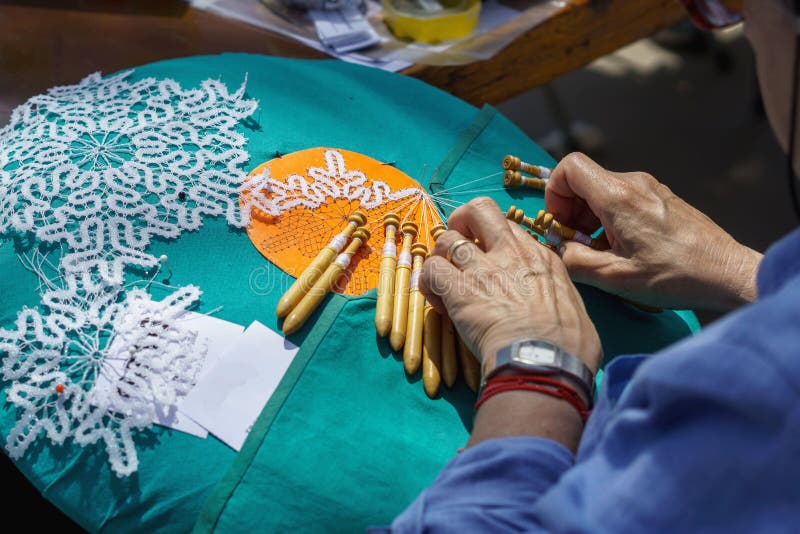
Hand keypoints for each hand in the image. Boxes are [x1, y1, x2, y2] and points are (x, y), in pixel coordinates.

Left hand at [420, 197, 601, 374]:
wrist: (546, 360)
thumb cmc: (569, 346)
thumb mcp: (573, 308)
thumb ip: (557, 297)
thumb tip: (556, 311)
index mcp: (540, 258)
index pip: (509, 229)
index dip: (493, 243)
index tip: (491, 266)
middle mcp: (511, 253)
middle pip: (480, 210)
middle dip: (463, 221)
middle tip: (458, 247)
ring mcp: (483, 268)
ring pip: (447, 238)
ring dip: (441, 257)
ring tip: (443, 281)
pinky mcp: (459, 290)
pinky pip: (431, 270)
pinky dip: (428, 283)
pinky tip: (438, 303)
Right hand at [545, 153, 762, 310]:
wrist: (726, 273)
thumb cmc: (675, 276)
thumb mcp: (615, 277)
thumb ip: (575, 261)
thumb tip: (558, 250)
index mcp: (618, 197)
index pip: (569, 167)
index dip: (554, 193)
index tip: (560, 224)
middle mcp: (634, 183)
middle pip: (584, 181)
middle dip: (571, 211)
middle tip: (578, 244)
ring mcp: (651, 188)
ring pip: (603, 190)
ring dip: (591, 218)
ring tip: (602, 252)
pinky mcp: (662, 198)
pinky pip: (623, 198)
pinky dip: (611, 219)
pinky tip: (624, 248)